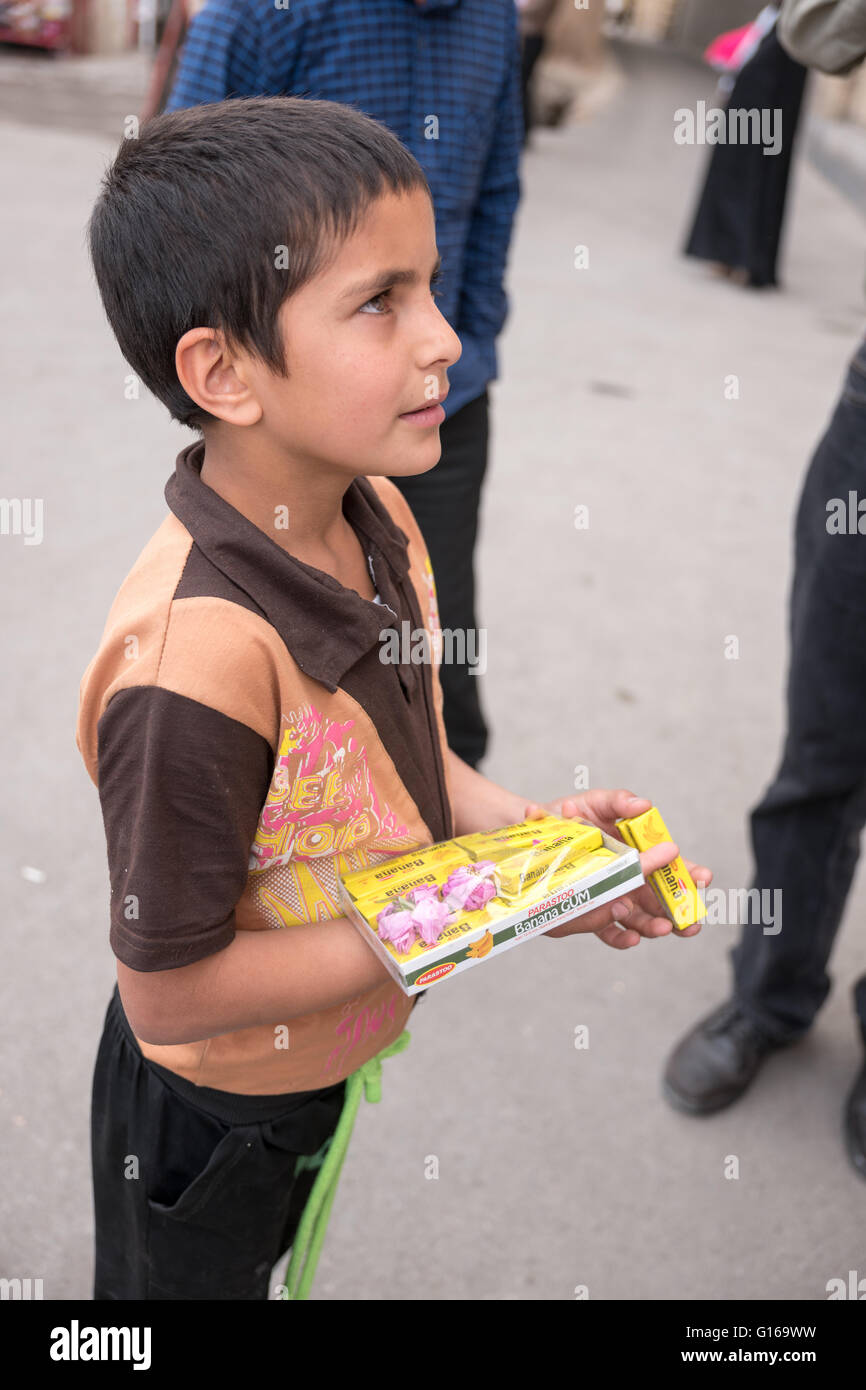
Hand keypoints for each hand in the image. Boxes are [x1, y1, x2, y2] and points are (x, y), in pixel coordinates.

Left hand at [522, 789, 712, 950]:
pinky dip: (621, 937)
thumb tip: (644, 805)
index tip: (704, 879)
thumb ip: (620, 802)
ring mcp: (613, 897)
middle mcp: (632, 879)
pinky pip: (608, 930)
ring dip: (655, 926)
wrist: (537, 830)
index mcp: (641, 854)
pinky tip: (631, 938)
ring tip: (663, 928)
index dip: (690, 874)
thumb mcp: (598, 803)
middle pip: (663, 899)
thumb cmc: (572, 814)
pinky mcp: (590, 912)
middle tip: (691, 921)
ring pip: (641, 919)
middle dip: (681, 912)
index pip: (673, 867)